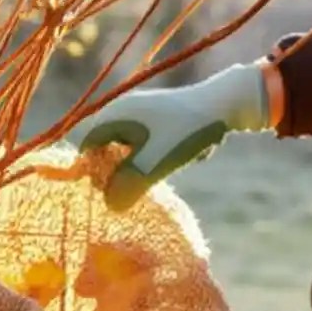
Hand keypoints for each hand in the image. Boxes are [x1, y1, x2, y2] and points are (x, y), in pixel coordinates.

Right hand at [81, 61, 274, 210]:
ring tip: (157, 173)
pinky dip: (152, 157)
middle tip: (132, 188)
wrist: (225, 104)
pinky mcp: (156, 119)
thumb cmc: (186, 132)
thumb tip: (109, 206)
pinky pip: (143, 145)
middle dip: (115, 172)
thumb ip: (129, 185)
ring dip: (136, 167)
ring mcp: (139, 113)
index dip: (90, 172)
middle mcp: (122, 110)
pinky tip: (174, 159)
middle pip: (103, 148)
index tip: (107, 191)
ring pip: (124, 149)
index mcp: (114, 115)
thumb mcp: (155, 163)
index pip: (86, 147)